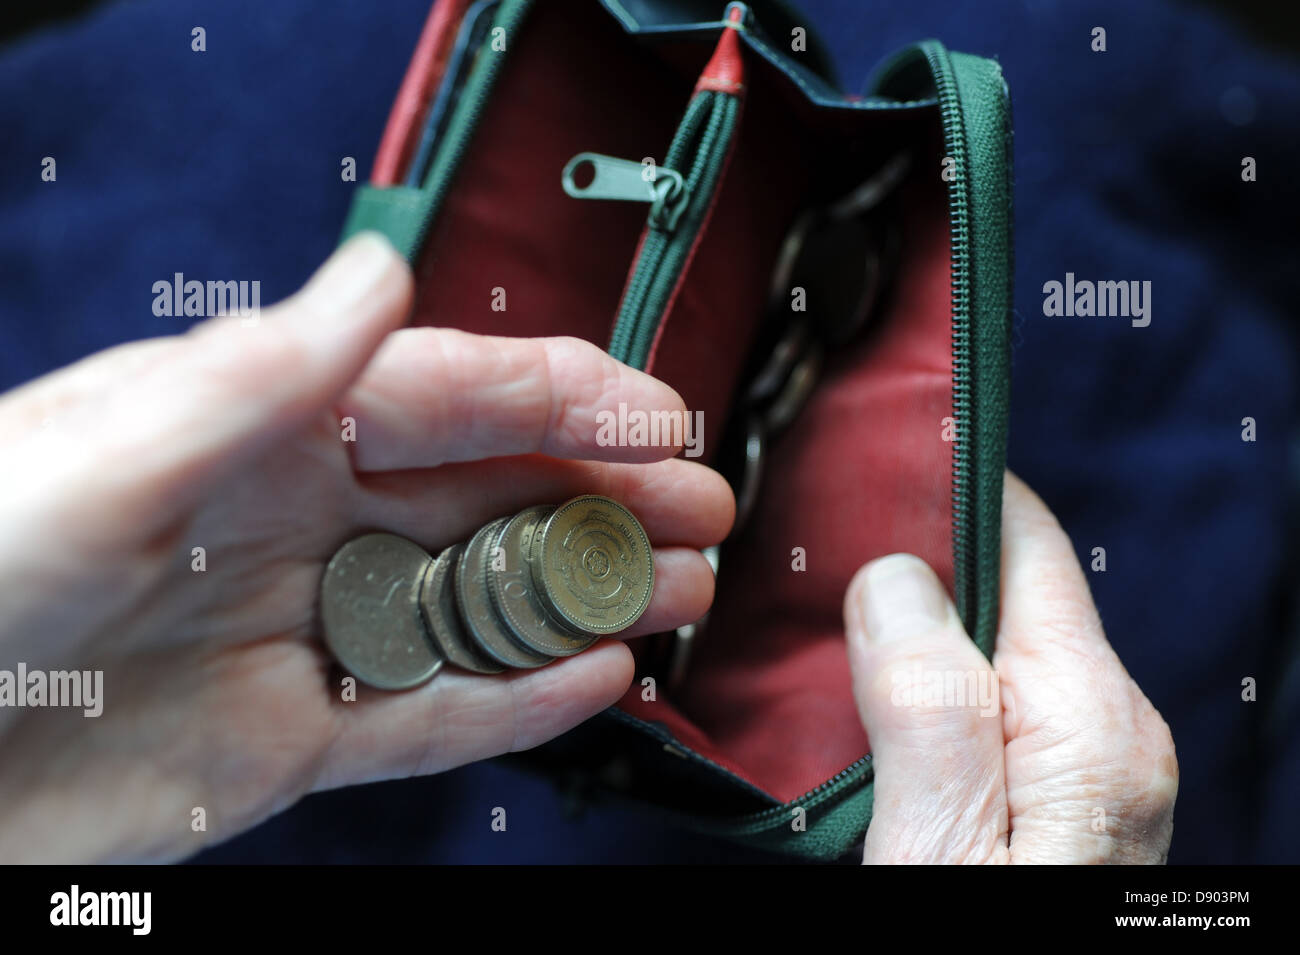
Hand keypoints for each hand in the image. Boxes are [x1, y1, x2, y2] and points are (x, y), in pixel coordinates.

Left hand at [0, 234, 732, 861]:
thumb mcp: (104, 459)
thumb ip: (257, 376)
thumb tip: (379, 271)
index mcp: (260, 432)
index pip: (445, 397)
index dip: (565, 400)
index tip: (659, 416)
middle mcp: (297, 520)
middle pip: (484, 497)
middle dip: (603, 495)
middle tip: (700, 509)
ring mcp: (303, 629)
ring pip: (473, 605)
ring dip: (579, 595)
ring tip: (677, 593)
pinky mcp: (293, 736)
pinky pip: (426, 714)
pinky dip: (512, 702)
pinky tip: (587, 680)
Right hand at [843, 472, 1177, 863]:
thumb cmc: (984, 954)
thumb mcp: (939, 844)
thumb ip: (927, 707)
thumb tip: (895, 575)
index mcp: (1090, 721)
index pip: (1027, 546)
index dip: (946, 493)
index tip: (864, 461)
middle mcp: (1107, 731)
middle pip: (1008, 595)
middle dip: (915, 562)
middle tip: (813, 545)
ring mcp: (1090, 768)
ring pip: (992, 649)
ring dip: (912, 630)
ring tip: (818, 616)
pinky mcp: (1063, 800)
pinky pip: (991, 703)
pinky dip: (927, 684)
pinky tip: (865, 697)